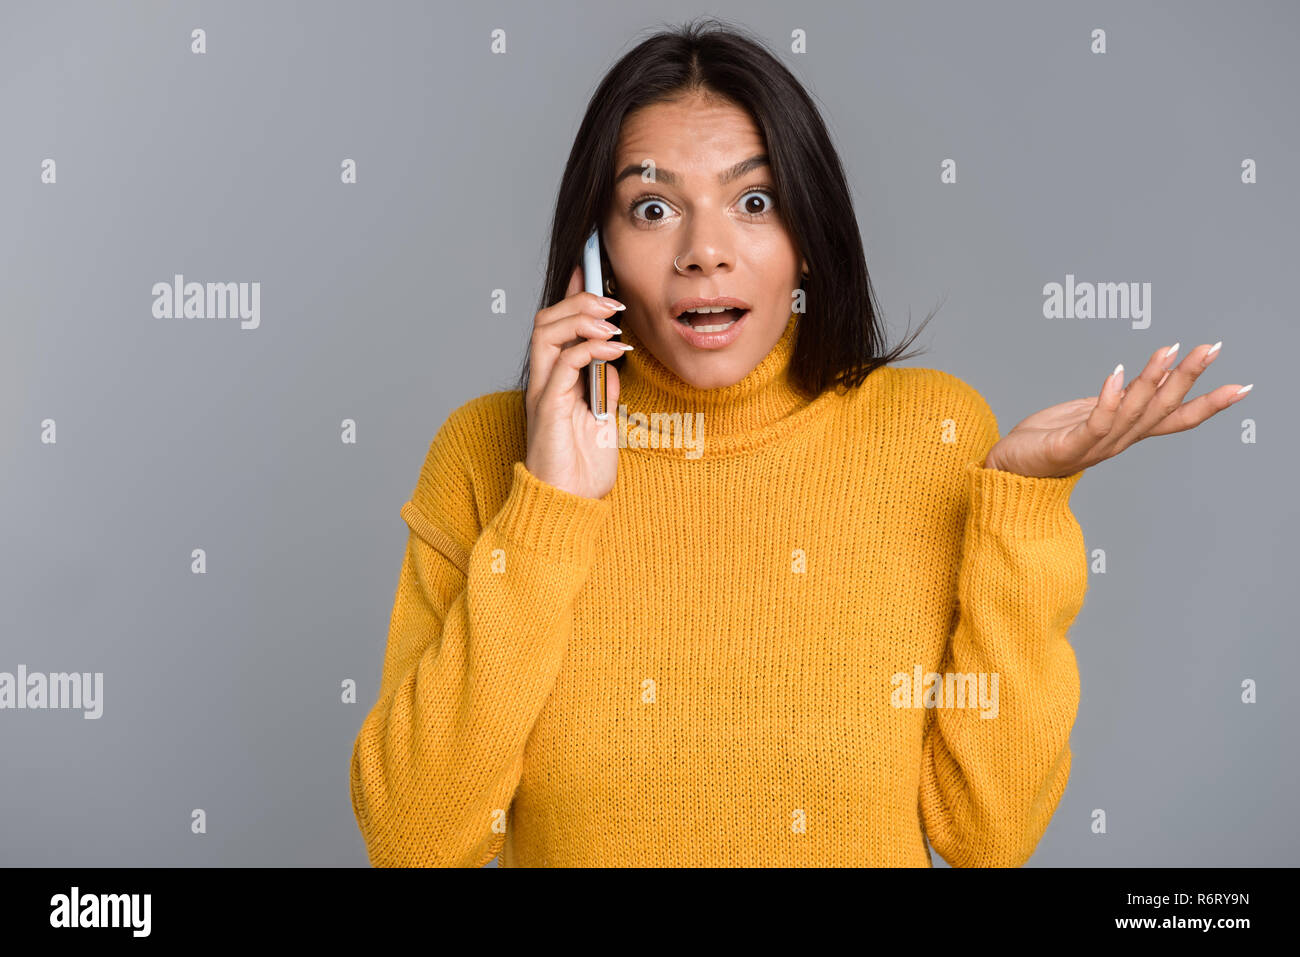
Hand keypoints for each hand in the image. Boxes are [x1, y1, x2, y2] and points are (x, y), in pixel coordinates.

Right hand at [523, 264, 630, 498]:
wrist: (569, 505)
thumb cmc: (583, 469)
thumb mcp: (604, 418)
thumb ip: (604, 385)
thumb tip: (613, 357)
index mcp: (556, 381)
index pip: (557, 325)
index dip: (572, 294)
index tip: (592, 269)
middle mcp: (544, 382)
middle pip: (548, 320)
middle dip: (581, 301)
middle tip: (613, 300)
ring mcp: (543, 393)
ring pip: (546, 333)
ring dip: (581, 318)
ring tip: (611, 320)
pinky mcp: (547, 409)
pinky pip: (562, 365)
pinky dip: (588, 349)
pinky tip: (614, 350)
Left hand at [982, 341, 1252, 478]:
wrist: (1008, 471)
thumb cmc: (1047, 440)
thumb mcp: (1091, 413)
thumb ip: (1120, 400)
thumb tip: (1149, 376)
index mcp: (1125, 433)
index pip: (1174, 418)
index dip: (1208, 404)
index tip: (1241, 387)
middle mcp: (1117, 442)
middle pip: (1160, 408)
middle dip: (1188, 378)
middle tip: (1211, 349)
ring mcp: (1094, 446)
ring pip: (1132, 412)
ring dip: (1151, 380)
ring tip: (1169, 350)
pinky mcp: (1068, 447)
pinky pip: (1094, 423)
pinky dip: (1108, 399)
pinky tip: (1116, 375)